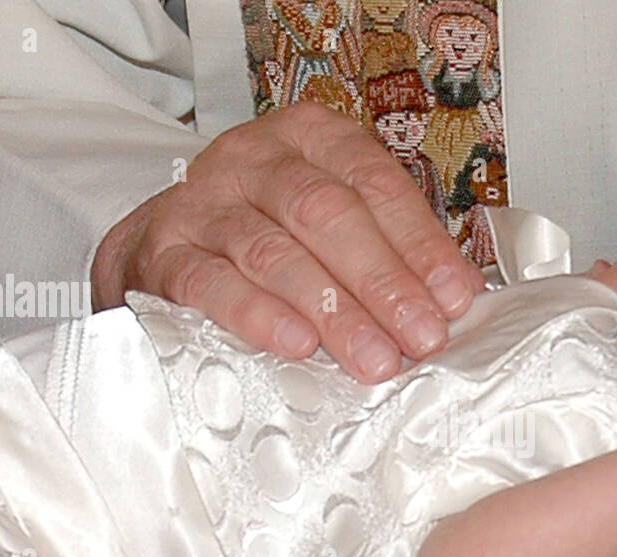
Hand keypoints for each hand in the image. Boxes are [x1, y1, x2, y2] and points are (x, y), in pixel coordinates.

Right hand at [90, 102, 485, 382]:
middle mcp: (254, 159)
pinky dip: (259, 316)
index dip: (419, 243)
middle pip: (327, 214)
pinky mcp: (164, 254)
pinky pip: (213, 284)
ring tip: (374, 359)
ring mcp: (203, 204)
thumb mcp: (331, 220)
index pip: (374, 183)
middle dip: (383, 281)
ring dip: (333, 311)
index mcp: (310, 138)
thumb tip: (453, 299)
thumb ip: (390, 247)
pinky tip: (298, 345)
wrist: (163, 246)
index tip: (453, 299)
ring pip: (275, 252)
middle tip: (420, 337)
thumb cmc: (267, 232)